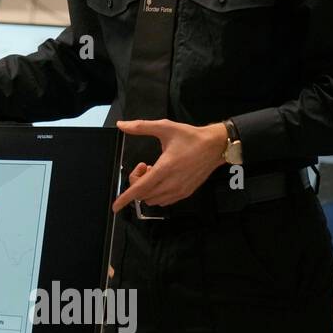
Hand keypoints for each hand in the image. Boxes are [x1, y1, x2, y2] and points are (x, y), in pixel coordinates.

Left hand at [111, 120, 227, 212]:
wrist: (216, 146)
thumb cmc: (191, 136)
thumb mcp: (165, 127)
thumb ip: (141, 127)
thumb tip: (121, 125)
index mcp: (165, 168)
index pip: (140, 188)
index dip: (126, 198)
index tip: (115, 206)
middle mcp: (172, 183)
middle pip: (144, 195)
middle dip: (137, 183)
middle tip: (143, 166)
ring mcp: (180, 190)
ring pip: (153, 200)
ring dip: (147, 189)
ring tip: (154, 171)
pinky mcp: (186, 193)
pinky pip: (164, 201)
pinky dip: (157, 193)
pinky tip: (162, 178)